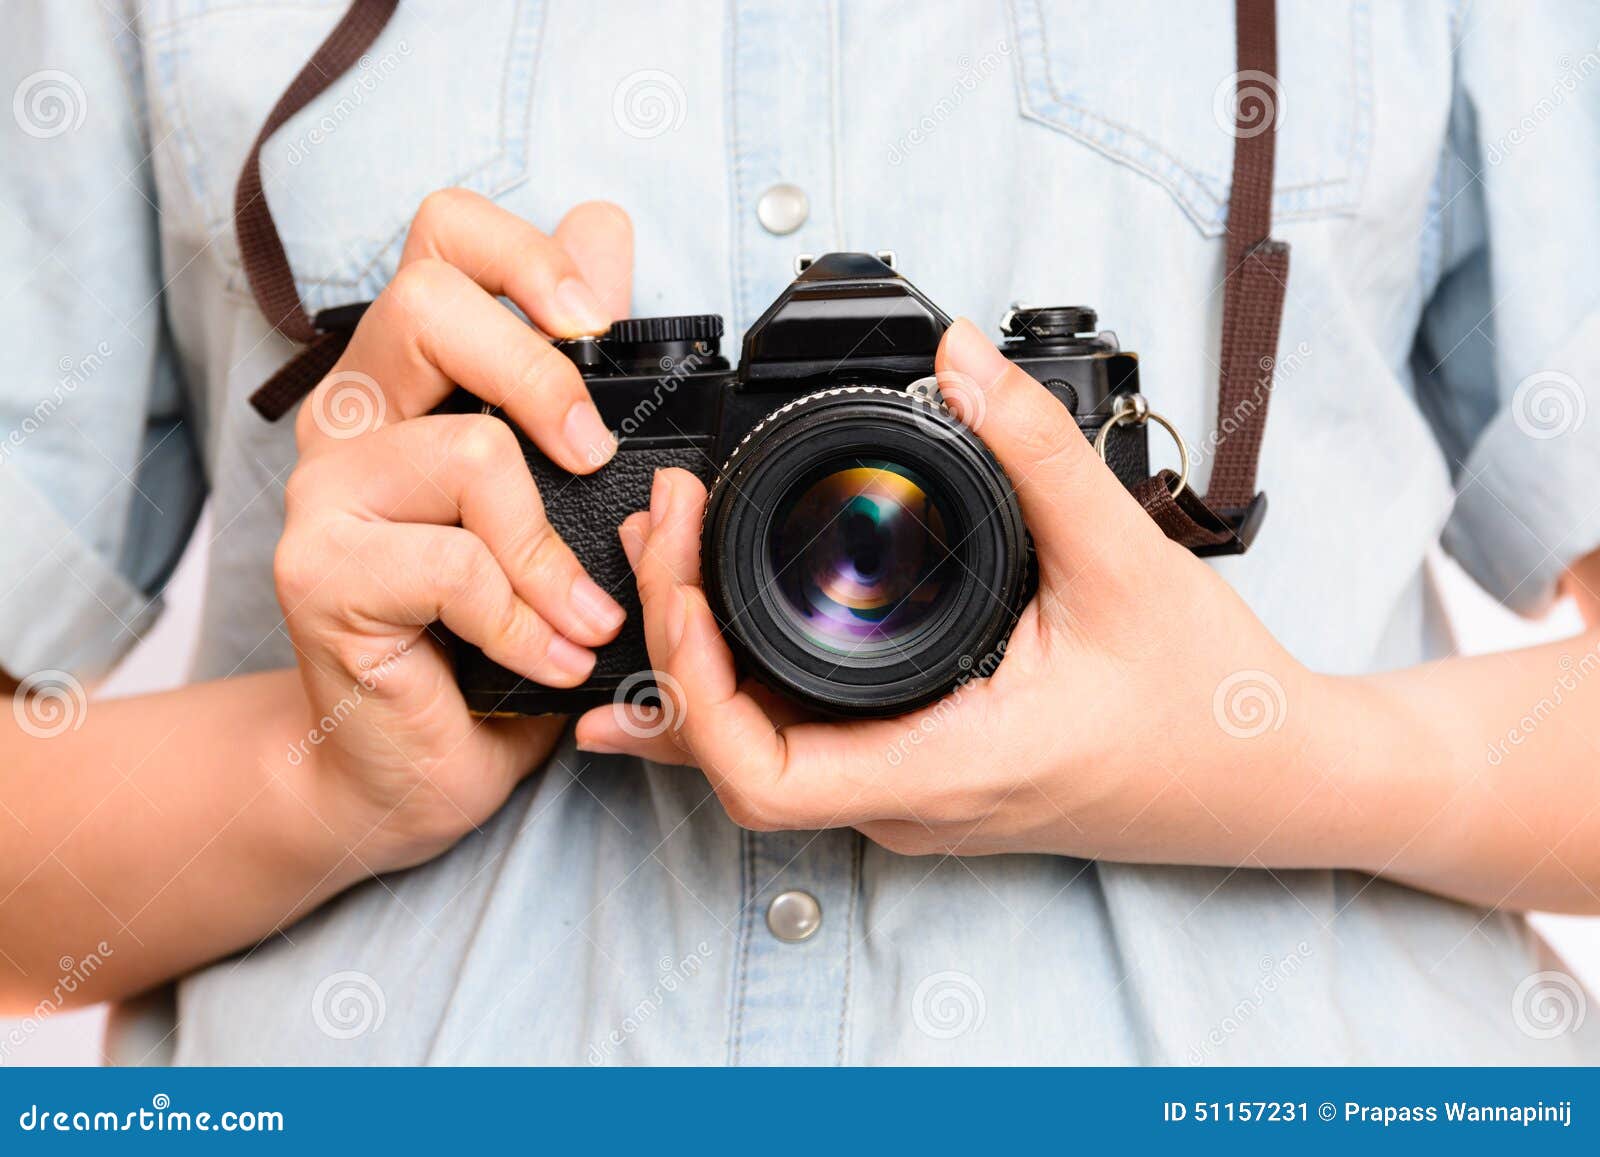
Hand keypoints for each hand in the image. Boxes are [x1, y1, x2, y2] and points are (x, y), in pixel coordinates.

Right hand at [276, 189, 633, 870]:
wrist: (407, 763)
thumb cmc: (487, 633)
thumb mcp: (556, 500)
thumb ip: (571, 372)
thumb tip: (605, 233)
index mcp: (410, 380)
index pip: (442, 237)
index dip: (525, 253)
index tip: (597, 325)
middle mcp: (353, 417)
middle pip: (428, 302)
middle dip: (544, 378)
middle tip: (596, 462)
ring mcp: (324, 493)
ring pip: (469, 450)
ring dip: (552, 552)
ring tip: (583, 620)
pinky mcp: (317, 574)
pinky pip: (456, 565)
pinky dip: (526, 620)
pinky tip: (550, 659)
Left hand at [576, 319, 1381, 865]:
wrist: (1274, 780)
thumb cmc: (1210, 703)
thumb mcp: (1125, 562)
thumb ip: (1036, 451)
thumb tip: (962, 358)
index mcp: (947, 767)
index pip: (758, 774)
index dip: (690, 680)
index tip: (687, 576)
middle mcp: (913, 803)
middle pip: (731, 757)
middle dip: (673, 644)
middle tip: (668, 527)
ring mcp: (916, 801)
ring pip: (761, 758)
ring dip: (700, 665)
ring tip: (672, 559)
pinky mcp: (929, 778)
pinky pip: (805, 749)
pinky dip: (742, 691)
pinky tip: (709, 645)